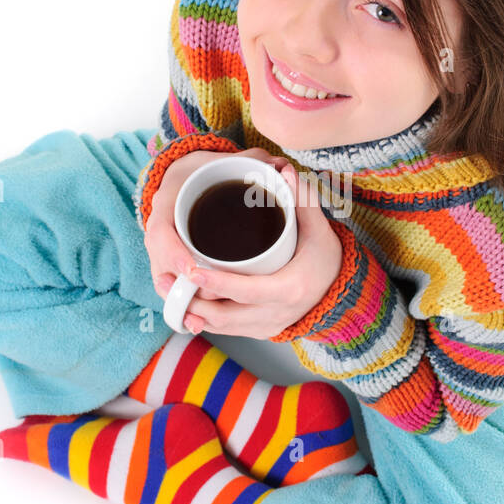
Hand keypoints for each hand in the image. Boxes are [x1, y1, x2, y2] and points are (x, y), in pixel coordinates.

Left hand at [150, 149, 344, 338]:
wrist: (339, 292)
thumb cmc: (325, 258)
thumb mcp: (319, 230)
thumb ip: (303, 201)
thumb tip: (285, 171)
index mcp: (289, 289)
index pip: (246, 291)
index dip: (217, 282)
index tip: (191, 270)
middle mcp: (277, 314)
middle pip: (226, 314)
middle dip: (192, 300)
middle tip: (165, 279)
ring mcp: (267, 326)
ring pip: (221, 326)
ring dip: (192, 311)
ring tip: (167, 289)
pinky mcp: (260, 331)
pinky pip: (226, 330)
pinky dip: (204, 320)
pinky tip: (184, 306)